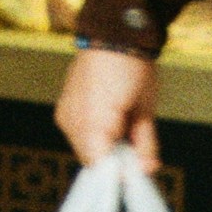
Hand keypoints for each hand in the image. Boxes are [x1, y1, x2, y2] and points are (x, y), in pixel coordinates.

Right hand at [55, 46, 162, 171]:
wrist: (113, 35)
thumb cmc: (133, 70)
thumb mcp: (145, 110)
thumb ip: (144, 144)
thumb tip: (147, 170)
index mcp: (92, 122)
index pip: (100, 165)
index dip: (119, 174)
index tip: (137, 175)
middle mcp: (72, 122)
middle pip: (92, 159)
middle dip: (114, 161)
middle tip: (138, 152)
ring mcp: (65, 115)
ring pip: (85, 148)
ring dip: (105, 148)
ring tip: (126, 128)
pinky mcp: (64, 109)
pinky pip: (79, 134)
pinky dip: (96, 136)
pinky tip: (113, 121)